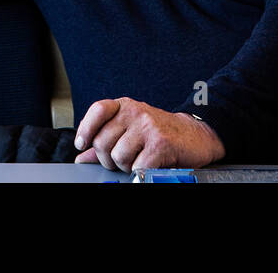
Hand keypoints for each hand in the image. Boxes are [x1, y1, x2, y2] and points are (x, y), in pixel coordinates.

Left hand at [73, 97, 224, 171]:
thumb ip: (106, 141)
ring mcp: (148, 126)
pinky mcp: (160, 143)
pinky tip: (150, 164)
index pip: (98, 110)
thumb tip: (81, 158)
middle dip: (108, 159)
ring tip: (139, 160)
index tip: (82, 144)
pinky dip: (141, 171)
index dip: (86, 129)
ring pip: (118, 156)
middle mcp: (135, 112)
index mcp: (125, 106)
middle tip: (122, 160)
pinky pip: (137, 166)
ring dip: (126, 166)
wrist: (196, 136)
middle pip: (103, 141)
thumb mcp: (131, 131)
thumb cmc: (160, 134)